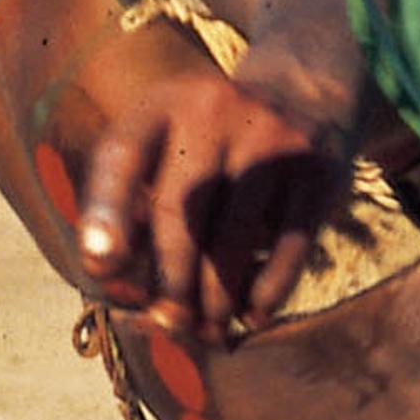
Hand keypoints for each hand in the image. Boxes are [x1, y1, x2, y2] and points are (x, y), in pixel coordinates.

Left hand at [75, 72, 352, 343]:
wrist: (304, 91)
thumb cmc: (209, 145)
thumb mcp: (166, 145)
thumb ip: (136, 208)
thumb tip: (131, 301)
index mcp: (161, 103)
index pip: (122, 154)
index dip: (106, 211)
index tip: (98, 265)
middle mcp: (215, 110)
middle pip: (181, 210)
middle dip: (169, 279)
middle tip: (168, 322)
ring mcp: (274, 137)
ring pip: (234, 237)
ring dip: (216, 297)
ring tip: (208, 328)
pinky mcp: (320, 169)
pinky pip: (290, 245)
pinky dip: (269, 290)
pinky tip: (254, 315)